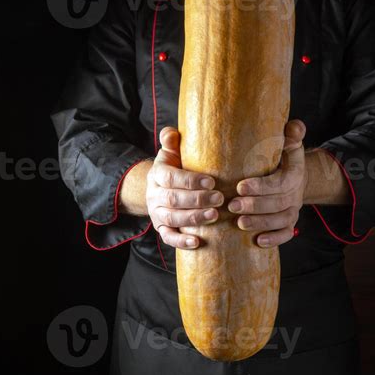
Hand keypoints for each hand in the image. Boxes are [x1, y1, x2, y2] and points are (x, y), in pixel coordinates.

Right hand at [146, 126, 224, 249]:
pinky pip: (168, 238)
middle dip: (197, 200)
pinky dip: (181, 242)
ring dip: (193, 218)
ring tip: (214, 215)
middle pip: (173, 199)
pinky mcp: (161, 229)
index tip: (211, 181)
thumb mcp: (171, 153)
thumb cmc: (174, 168)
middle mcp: (154, 195)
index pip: (170, 178)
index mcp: (157, 175)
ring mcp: (157, 214)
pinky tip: (197, 242)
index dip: (190, 181)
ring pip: (172, 219)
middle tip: (219, 198)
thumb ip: (171, 141)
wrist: (159, 190)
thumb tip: (171, 132)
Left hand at [227, 120, 307, 247]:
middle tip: (232, 206)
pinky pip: (286, 234)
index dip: (260, 187)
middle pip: (277, 203)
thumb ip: (292, 134)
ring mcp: (293, 210)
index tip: (239, 186)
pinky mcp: (289, 223)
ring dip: (260, 223)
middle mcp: (295, 194)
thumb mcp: (289, 144)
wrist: (296, 177)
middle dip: (254, 206)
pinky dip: (274, 239)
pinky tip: (258, 242)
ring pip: (281, 220)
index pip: (279, 182)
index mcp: (293, 174)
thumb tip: (294, 126)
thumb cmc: (283, 159)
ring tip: (239, 223)